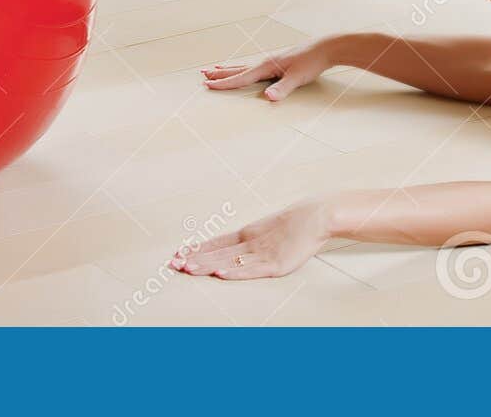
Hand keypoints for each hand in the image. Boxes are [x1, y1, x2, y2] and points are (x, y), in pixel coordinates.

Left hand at [169, 200, 333, 279]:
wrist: (317, 216)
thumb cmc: (295, 224)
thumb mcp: (267, 230)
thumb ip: (251, 238)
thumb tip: (235, 246)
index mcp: (248, 234)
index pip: (217, 243)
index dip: (197, 249)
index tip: (178, 254)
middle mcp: (251, 243)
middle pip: (217, 252)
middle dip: (194, 259)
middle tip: (173, 264)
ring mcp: (262, 254)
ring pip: (229, 261)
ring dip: (207, 265)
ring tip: (187, 268)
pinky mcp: (275, 265)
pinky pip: (251, 270)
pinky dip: (235, 272)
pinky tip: (220, 274)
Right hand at [200, 39, 333, 101]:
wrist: (325, 47)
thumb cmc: (312, 61)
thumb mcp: (297, 77)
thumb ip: (283, 88)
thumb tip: (268, 98)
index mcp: (266, 65)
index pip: (240, 77)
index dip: (224, 83)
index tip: (207, 86)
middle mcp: (265, 62)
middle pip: (237, 69)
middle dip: (220, 74)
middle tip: (202, 75)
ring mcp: (270, 61)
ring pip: (243, 67)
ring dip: (228, 69)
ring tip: (214, 69)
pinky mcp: (277, 62)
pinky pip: (253, 67)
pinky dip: (242, 68)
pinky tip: (244, 69)